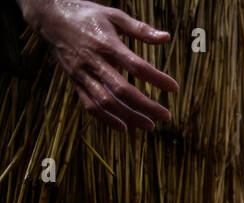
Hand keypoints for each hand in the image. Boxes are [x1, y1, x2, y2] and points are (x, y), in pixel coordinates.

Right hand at [19, 0, 177, 130]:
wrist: (49, 15)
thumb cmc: (86, 14)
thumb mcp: (114, 15)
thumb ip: (140, 29)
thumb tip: (166, 38)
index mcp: (107, 44)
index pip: (136, 65)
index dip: (156, 78)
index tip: (174, 88)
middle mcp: (93, 61)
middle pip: (122, 90)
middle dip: (145, 106)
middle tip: (166, 116)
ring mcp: (82, 73)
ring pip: (106, 102)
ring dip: (129, 117)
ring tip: (150, 126)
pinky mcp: (74, 81)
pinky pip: (89, 104)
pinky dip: (106, 119)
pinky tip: (124, 127)